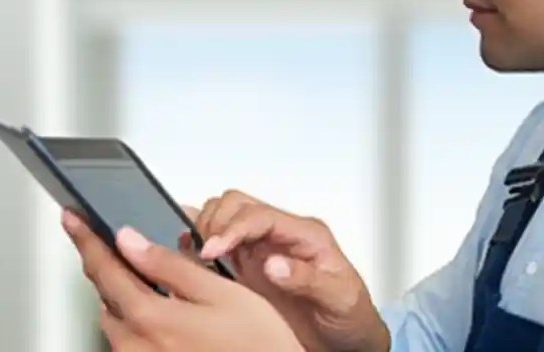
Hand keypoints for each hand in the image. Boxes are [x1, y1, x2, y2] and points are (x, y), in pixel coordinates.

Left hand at [62, 209, 305, 351]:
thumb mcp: (220, 292)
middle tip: (112, 243)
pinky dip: (136, 322)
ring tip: (147, 280)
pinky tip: (163, 315)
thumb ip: (169, 264)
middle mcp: (136, 347)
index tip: (72, 219)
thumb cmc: (258, 346)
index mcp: (150, 318)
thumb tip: (130, 239)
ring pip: (115, 322)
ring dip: (122, 298)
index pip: (103, 268)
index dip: (86, 238)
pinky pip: (128, 344)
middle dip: (106, 266)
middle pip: (105, 296)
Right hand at [192, 191, 389, 351]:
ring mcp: (263, 247)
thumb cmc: (348, 315)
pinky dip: (203, 242)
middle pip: (238, 204)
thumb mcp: (337, 297)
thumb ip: (307, 278)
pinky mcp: (249, 264)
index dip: (232, 228)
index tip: (212, 249)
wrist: (347, 338)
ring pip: (225, 216)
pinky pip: (221, 240)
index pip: (260, 216)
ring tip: (197, 255)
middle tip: (203, 253)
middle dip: (214, 222)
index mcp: (304, 234)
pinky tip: (195, 257)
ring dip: (206, 229)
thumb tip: (273, 262)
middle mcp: (280, 234)